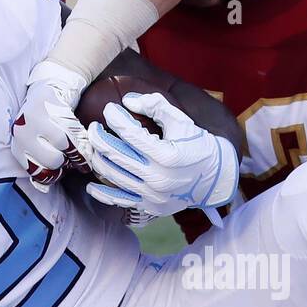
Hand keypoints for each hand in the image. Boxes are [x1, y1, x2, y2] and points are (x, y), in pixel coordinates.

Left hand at [11, 60, 92, 190]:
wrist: (48, 88)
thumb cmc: (43, 123)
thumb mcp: (36, 144)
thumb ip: (40, 164)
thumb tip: (45, 187)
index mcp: (17, 145)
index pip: (38, 172)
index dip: (55, 174)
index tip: (63, 170)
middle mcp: (21, 132)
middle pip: (52, 160)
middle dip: (66, 161)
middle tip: (70, 158)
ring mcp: (33, 117)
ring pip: (63, 145)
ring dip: (75, 149)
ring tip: (77, 149)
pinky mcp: (46, 104)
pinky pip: (69, 128)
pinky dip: (80, 137)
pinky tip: (82, 139)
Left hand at [85, 92, 238, 219]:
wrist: (215, 179)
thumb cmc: (198, 146)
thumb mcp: (182, 121)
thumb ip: (156, 105)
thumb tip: (128, 101)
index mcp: (166, 155)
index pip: (129, 133)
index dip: (114, 118)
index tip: (110, 110)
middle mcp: (156, 178)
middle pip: (114, 154)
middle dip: (98, 136)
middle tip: (94, 126)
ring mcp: (151, 195)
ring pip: (111, 175)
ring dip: (97, 158)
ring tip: (96, 147)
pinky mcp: (148, 206)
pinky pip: (118, 200)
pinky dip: (101, 193)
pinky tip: (91, 184)